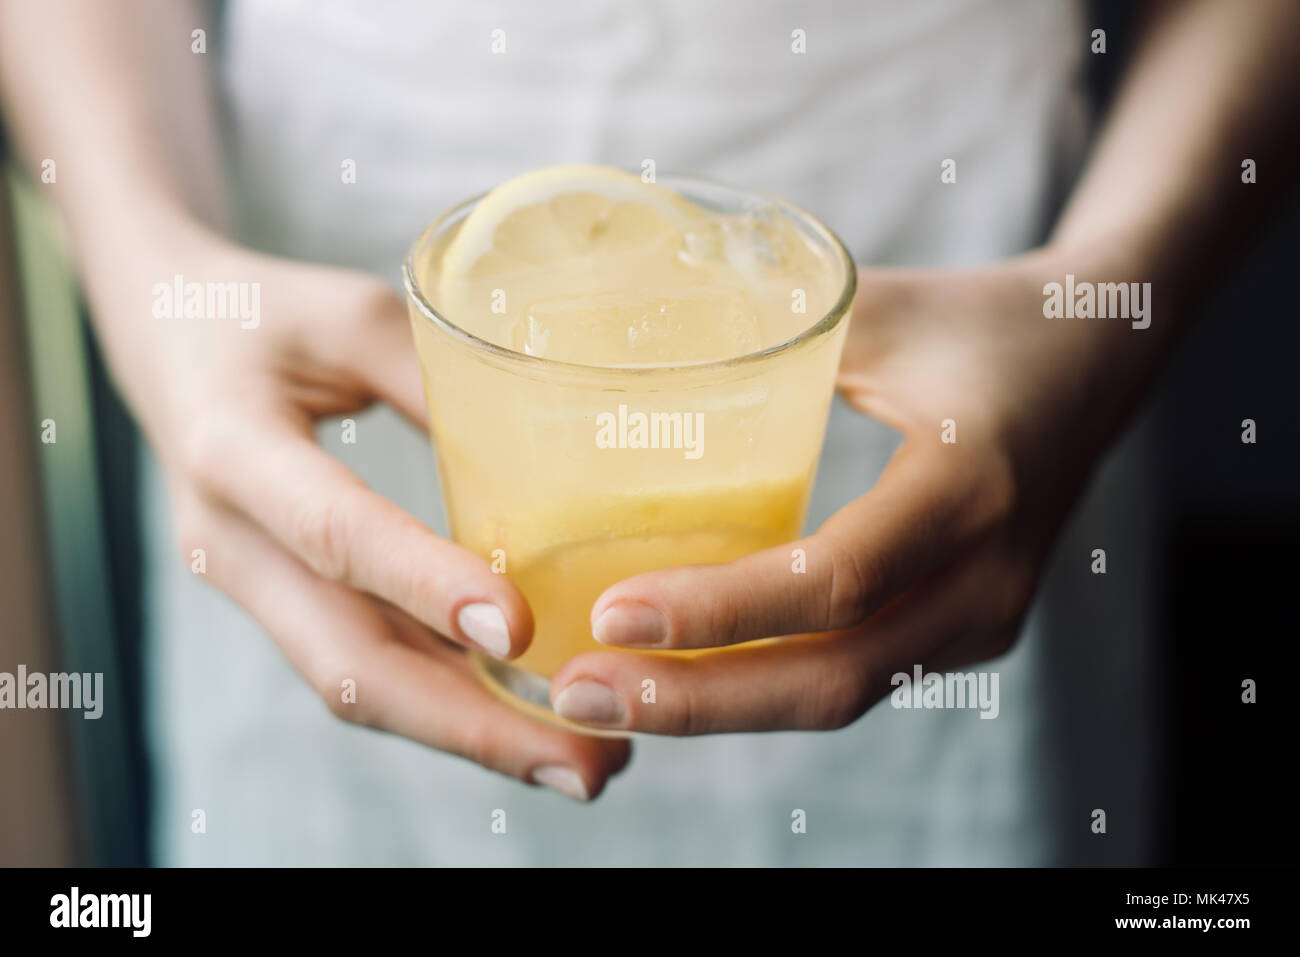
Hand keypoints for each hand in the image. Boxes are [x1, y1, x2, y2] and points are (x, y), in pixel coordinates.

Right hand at [101, 226, 629, 797]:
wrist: (164, 338)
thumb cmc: (264, 316)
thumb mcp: (353, 315)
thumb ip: (444, 379)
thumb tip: (563, 454)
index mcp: (235, 449)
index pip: (334, 532)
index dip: (421, 584)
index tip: (517, 629)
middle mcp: (232, 542)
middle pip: (348, 662)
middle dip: (468, 724)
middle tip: (584, 764)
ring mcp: (253, 586)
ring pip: (359, 685)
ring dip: (469, 735)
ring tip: (580, 762)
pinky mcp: (284, 603)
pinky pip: (365, 663)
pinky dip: (447, 702)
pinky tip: (528, 716)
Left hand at [548, 250, 1138, 732]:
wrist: (1099, 358)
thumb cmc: (980, 321)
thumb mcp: (880, 308)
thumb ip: (769, 326)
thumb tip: (627, 338)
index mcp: (969, 486)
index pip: (837, 579)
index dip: (722, 611)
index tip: (612, 616)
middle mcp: (983, 576)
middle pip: (830, 678)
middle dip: (695, 700)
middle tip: (575, 693)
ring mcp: (980, 618)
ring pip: (838, 694)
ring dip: (717, 708)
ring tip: (600, 699)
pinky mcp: (960, 631)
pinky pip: (853, 676)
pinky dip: (761, 688)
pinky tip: (678, 677)